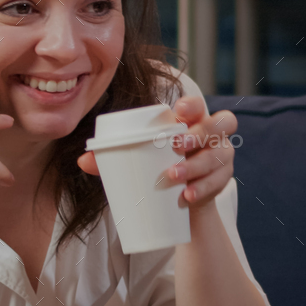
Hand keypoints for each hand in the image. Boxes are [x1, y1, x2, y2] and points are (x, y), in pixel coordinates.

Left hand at [76, 96, 236, 210]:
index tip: (179, 112)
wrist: (182, 199)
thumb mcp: (139, 159)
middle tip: (176, 146)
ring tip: (173, 177)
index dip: (194, 105)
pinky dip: (202, 189)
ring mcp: (222, 157)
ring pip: (219, 155)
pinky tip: (187, 195)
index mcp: (192, 121)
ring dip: (196, 166)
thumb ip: (112, 157)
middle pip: (220, 124)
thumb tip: (82, 160)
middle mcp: (212, 135)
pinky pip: (219, 182)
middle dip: (199, 134)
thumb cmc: (158, 167)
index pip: (199, 105)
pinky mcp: (222, 180)